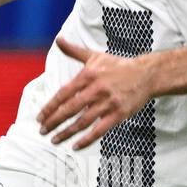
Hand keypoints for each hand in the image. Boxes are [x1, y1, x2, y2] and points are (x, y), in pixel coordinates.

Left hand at [36, 36, 155, 149]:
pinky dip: (87, 139)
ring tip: (55, 140)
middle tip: (42, 130)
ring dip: (66, 132)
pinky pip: (100, 130)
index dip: (50, 107)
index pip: (64, 94)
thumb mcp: (95, 56)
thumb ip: (74, 51)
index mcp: (88, 75)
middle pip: (70, 109)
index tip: (40, 117)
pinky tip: (76, 146)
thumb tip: (58, 40)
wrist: (146, 74)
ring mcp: (108, 103)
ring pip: (83, 121)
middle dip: (54, 121)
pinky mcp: (119, 114)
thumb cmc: (119, 66)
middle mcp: (97, 89)